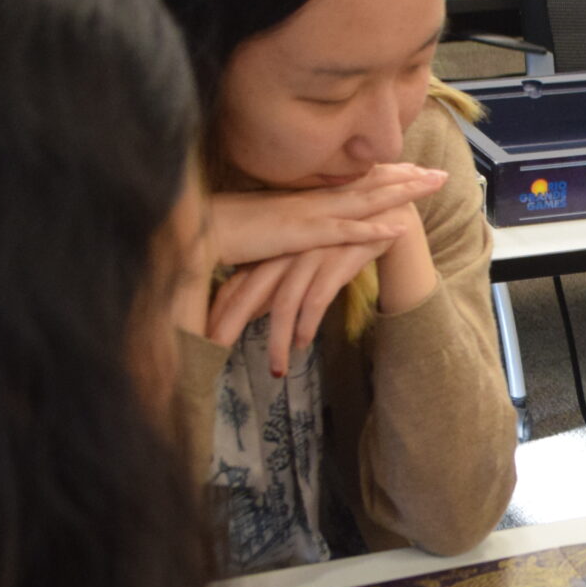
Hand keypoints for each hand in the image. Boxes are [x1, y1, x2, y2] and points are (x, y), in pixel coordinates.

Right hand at [207, 164, 443, 267]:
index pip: (354, 179)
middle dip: (406, 177)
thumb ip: (292, 223)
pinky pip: (344, 232)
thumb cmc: (227, 228)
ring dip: (401, 193)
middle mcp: (313, 198)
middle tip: (439, 173)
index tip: (412, 168)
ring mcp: (309, 214)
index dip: (386, 173)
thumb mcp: (268, 223)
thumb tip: (305, 227)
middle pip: (369, 183)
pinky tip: (399, 226)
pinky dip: (373, 230)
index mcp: (306, 195)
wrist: (201, 230)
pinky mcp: (301, 235)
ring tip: (432, 186)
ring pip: (366, 200)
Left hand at [207, 242, 385, 375]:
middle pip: (248, 293)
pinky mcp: (334, 264)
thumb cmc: (334, 244)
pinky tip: (302, 344)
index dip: (218, 311)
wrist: (380, 215)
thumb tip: (248, 315)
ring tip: (276, 370)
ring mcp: (308, 258)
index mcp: (270, 253)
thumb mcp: (299, 263)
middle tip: (214, 350)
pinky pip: (316, 300)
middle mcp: (284, 254)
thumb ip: (274, 287)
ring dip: (278, 341)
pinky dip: (307, 325)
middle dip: (229, 324)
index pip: (235, 285)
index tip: (205, 338)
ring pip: (284, 304)